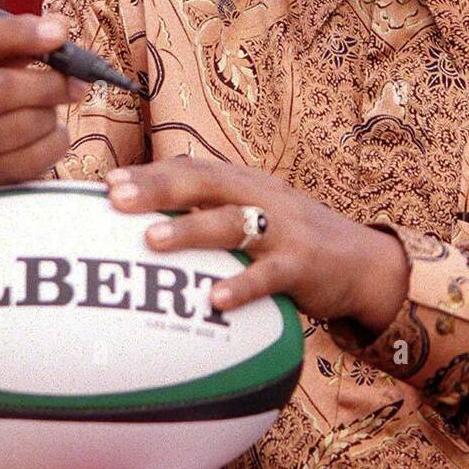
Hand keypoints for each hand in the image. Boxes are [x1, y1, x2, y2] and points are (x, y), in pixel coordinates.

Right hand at [0, 14, 83, 208]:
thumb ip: (18, 41)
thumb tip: (59, 28)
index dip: (19, 32)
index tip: (59, 33)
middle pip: (2, 89)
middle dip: (50, 83)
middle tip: (77, 81)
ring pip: (24, 125)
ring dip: (52, 114)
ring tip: (51, 108)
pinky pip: (36, 156)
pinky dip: (56, 140)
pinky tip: (49, 132)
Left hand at [104, 159, 410, 334]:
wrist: (362, 262)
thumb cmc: (291, 241)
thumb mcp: (256, 216)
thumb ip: (212, 216)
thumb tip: (144, 227)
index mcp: (245, 183)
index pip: (192, 169)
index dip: (150, 174)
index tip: (107, 183)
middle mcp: (261, 196)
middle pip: (205, 183)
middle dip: (158, 189)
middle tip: (116, 199)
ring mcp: (283, 229)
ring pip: (232, 223)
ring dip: (190, 230)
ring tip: (151, 242)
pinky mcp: (303, 264)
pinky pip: (269, 275)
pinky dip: (242, 286)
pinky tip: (213, 299)